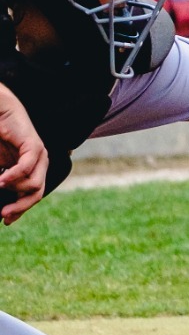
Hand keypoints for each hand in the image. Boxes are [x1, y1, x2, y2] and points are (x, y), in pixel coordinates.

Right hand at [0, 85, 49, 225]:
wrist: (0, 113)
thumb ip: (1, 182)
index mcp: (31, 170)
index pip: (32, 196)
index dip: (20, 210)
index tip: (6, 221)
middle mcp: (39, 164)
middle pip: (37, 194)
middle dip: (20, 207)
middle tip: (3, 216)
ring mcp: (39, 155)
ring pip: (34, 184)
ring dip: (15, 190)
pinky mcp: (33, 145)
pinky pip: (26, 167)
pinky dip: (13, 177)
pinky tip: (0, 181)